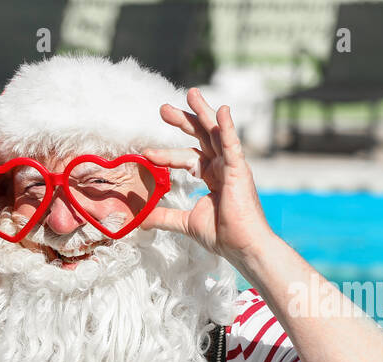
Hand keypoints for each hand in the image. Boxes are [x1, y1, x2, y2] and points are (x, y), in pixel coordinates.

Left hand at [140, 88, 275, 267]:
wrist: (242, 247)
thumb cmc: (222, 235)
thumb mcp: (185, 222)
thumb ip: (164, 217)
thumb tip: (140, 219)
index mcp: (212, 176)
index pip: (186, 158)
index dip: (166, 154)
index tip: (145, 152)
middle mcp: (222, 167)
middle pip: (200, 137)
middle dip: (183, 121)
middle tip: (163, 109)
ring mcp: (232, 166)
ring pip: (216, 133)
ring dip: (203, 113)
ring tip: (190, 94)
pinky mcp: (239, 171)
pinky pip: (232, 145)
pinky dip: (227, 127)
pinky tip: (222, 110)